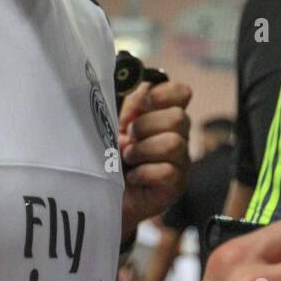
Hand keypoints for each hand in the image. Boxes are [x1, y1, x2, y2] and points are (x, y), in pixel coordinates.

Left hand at [118, 80, 190, 238]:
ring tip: (127, 159)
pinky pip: (167, 172)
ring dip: (142, 151)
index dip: (164, 94)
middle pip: (179, 118)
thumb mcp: (111, 124)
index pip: (182, 93)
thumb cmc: (105, 157)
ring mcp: (180, 163)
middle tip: (127, 139)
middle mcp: (177, 136)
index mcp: (162, 116)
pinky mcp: (176, 187)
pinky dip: (143, 173)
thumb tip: (143, 84)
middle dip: (145, 127)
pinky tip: (131, 178)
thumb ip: (128, 104)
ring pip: (175, 144)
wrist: (98, 196)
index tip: (142, 105)